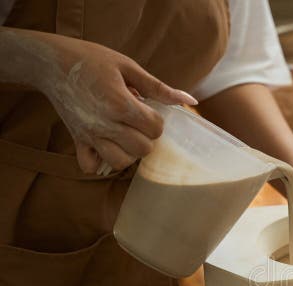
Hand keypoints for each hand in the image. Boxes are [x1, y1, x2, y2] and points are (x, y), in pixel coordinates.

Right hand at [31, 32, 196, 172]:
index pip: (155, 129)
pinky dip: (101, 161)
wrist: (50, 62)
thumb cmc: (91, 60)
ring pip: (120, 162)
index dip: (157, 120)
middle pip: (142, 149)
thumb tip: (191, 100)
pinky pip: (90, 167)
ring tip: (125, 135)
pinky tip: (106, 145)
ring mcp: (89, 135)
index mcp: (119, 103)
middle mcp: (104, 123)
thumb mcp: (127, 67)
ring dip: (128, 152)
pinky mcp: (76, 140)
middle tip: (138, 122)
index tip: (148, 109)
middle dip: (146, 137)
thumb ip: (159, 87)